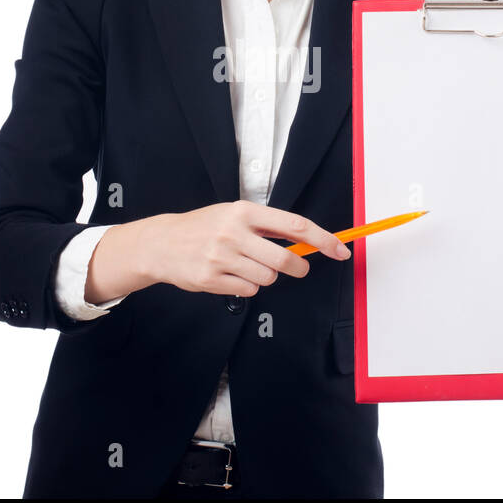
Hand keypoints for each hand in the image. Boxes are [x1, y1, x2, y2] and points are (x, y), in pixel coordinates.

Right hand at [94, 200, 350, 299]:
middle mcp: (233, 233)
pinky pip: (248, 291)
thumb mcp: (233, 214)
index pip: (295, 225)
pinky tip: (231, 275)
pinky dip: (247, 286)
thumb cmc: (203, 227)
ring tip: (247, 266)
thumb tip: (307, 242)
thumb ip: (267, 227)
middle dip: (298, 268)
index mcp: (244, 211)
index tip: (340, 250)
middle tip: (298, 268)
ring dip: (266, 277)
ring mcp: (221, 258)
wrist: (161, 243)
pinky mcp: (211, 280)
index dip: (323, 239)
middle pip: (285, 259)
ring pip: (267, 279)